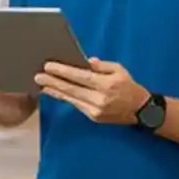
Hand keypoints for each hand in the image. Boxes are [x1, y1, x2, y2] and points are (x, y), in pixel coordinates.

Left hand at [35, 58, 150, 124]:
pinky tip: (54, 92)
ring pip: (71, 99)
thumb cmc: (128, 86)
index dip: (63, 72)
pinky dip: (63, 98)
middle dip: (53, 82)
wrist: (141, 110)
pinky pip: (75, 105)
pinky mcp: (93, 117)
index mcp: (107, 85)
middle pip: (72, 89)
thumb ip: (101, 65)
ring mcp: (96, 110)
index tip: (48, 66)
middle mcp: (100, 99)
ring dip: (54, 91)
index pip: (81, 77)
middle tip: (38, 76)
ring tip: (41, 84)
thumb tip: (85, 62)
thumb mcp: (119, 70)